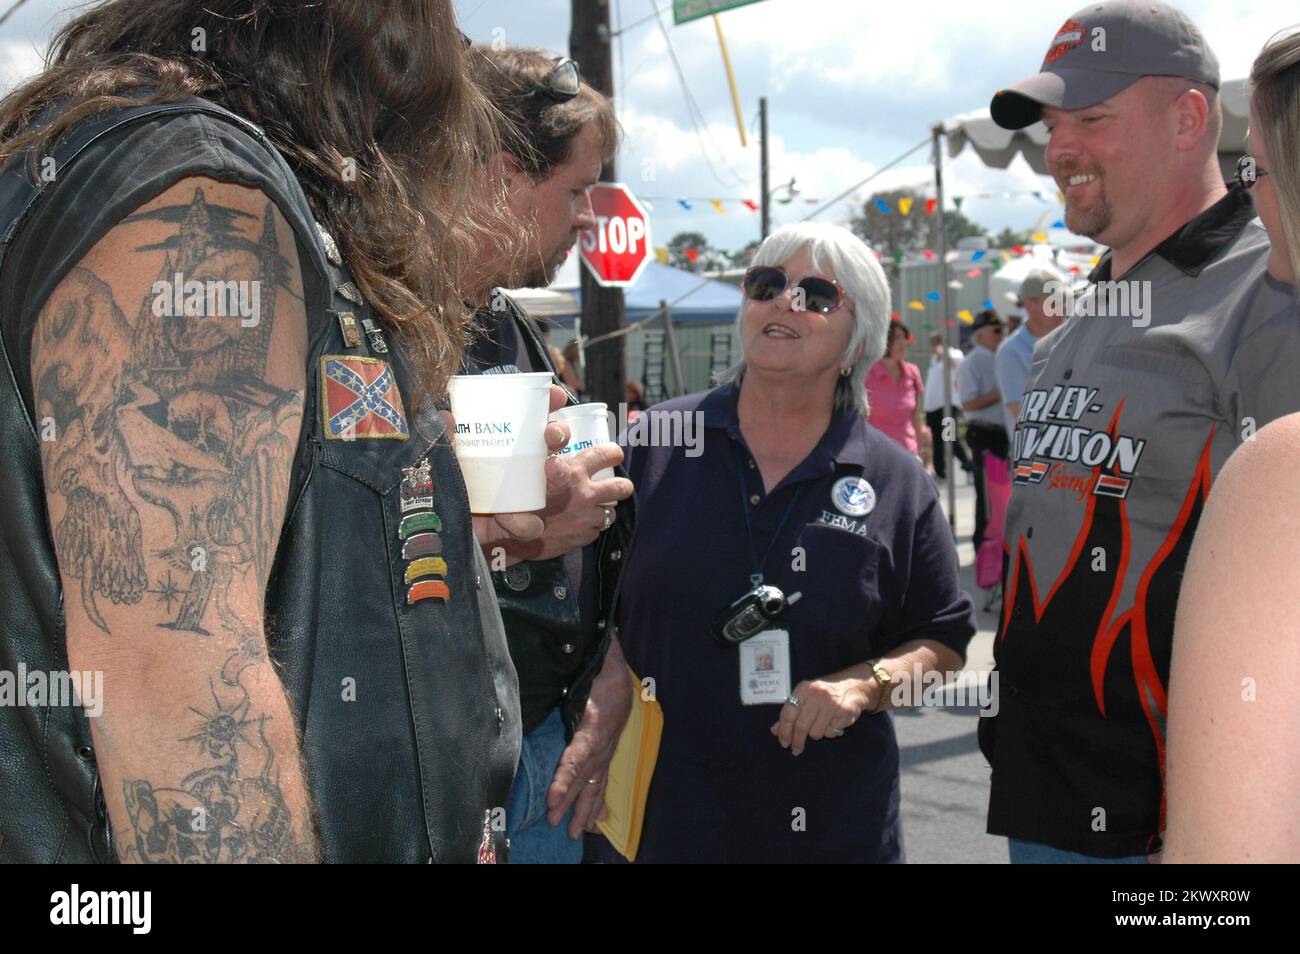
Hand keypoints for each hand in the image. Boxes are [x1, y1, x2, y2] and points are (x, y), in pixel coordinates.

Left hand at [441, 386, 572, 558]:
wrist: (436, 528)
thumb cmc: (443, 486)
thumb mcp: (442, 458)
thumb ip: (443, 441)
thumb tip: (446, 418)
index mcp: (507, 442)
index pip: (533, 416)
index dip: (549, 403)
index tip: (554, 395)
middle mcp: (521, 465)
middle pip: (553, 444)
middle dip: (559, 433)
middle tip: (552, 434)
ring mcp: (524, 495)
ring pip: (556, 484)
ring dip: (561, 472)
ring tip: (552, 467)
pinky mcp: (518, 525)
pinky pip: (532, 526)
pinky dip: (523, 521)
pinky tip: (507, 515)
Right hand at [502, 442, 633, 561]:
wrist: (511, 538)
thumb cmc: (518, 499)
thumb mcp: (529, 472)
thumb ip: (544, 455)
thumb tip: (555, 445)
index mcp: (571, 472)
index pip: (600, 456)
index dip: (610, 453)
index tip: (614, 454)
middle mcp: (583, 494)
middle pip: (618, 487)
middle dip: (622, 485)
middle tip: (621, 484)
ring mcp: (586, 518)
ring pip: (610, 510)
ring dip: (605, 507)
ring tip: (598, 505)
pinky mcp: (584, 537)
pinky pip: (596, 528)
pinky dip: (590, 525)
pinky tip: (579, 521)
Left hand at [546, 638, 633, 837]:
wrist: (622, 669)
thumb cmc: (604, 663)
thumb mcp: (602, 657)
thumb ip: (598, 652)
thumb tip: (595, 637)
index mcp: (598, 721)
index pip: (580, 755)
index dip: (567, 777)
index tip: (554, 798)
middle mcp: (604, 740)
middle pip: (586, 776)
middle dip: (572, 801)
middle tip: (556, 822)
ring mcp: (606, 748)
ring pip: (596, 782)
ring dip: (585, 808)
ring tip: (574, 832)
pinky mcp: (604, 751)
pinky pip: (602, 780)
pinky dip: (597, 802)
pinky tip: (594, 820)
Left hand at [770, 669, 872, 755]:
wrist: (854, 686)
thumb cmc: (825, 694)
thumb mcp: (806, 698)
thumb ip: (791, 713)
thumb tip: (775, 731)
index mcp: (803, 689)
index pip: (788, 713)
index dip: (784, 731)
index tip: (784, 742)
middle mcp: (816, 694)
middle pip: (801, 726)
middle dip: (797, 741)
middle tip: (796, 750)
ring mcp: (831, 703)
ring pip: (816, 732)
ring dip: (817, 733)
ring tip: (823, 724)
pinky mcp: (844, 712)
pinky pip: (831, 732)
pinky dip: (831, 731)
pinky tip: (834, 722)